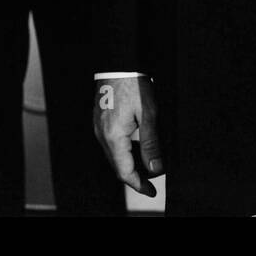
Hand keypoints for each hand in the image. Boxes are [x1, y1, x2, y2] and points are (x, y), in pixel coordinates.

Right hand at [94, 75, 162, 196]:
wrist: (118, 63)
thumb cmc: (132, 84)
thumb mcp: (148, 114)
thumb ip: (151, 144)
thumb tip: (156, 169)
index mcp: (113, 136)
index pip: (124, 172)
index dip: (139, 185)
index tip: (152, 191)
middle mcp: (102, 134)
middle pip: (117, 166)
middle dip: (135, 175)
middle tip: (153, 178)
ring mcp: (99, 127)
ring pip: (114, 155)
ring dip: (130, 162)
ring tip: (149, 162)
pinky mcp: (100, 120)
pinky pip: (111, 143)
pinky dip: (123, 150)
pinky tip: (137, 145)